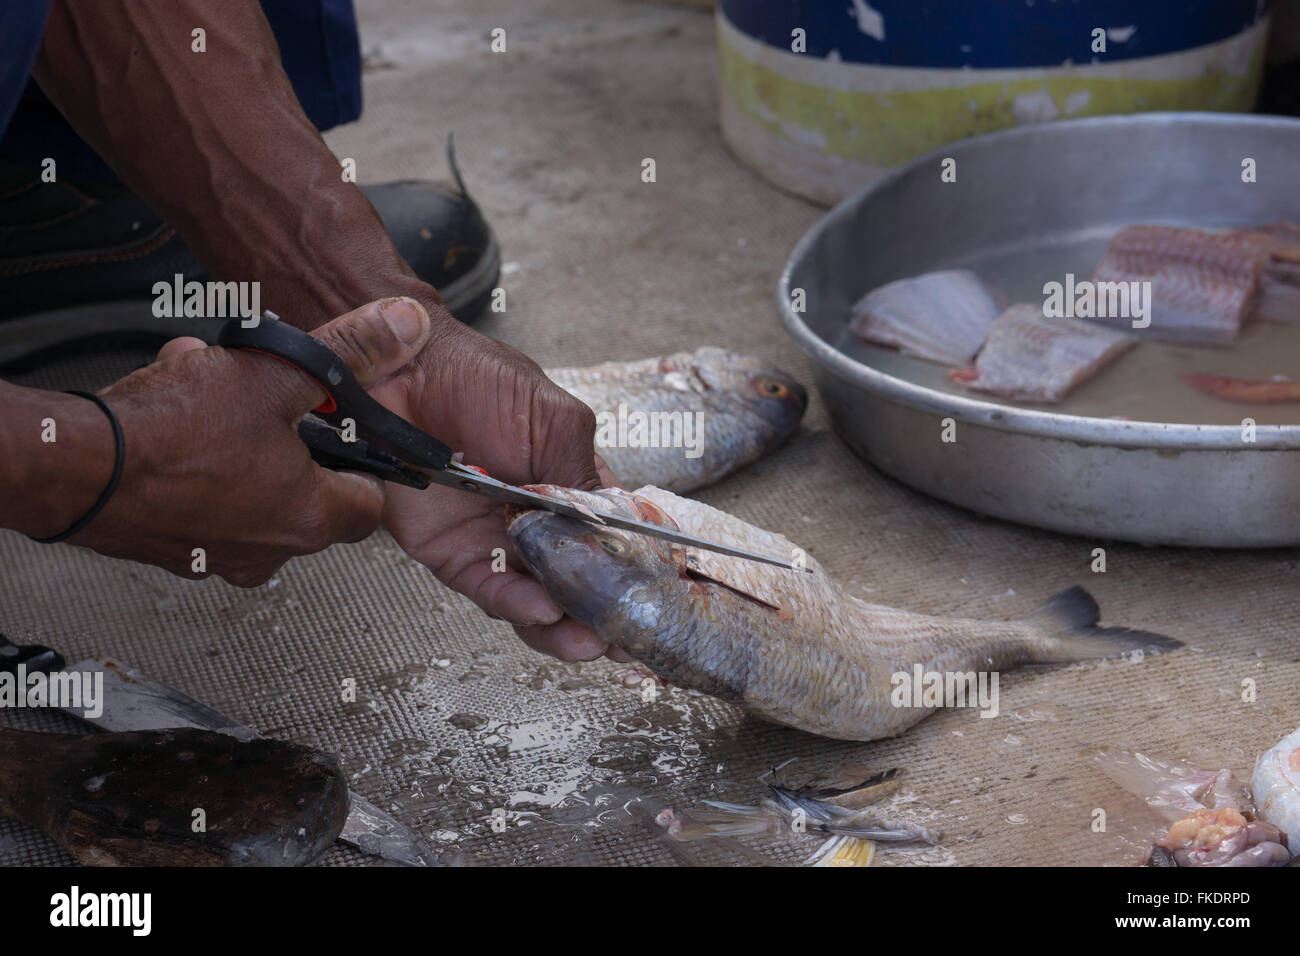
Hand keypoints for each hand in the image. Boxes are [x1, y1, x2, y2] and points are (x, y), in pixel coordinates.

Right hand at [74, 297, 432, 585]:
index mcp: (309, 520)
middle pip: (307, 489)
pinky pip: (203, 494)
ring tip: (211, 392)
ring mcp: (217, 555)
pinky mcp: (173, 546)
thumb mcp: (274, 374)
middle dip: (289, 434)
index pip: (369, 502)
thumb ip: (347, 352)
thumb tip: (402, 327)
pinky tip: (175, 413)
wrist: (75, 466)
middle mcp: (268, 551)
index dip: (361, 460)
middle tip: (266, 399)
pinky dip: (198, 455)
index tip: (345, 429)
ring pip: (250, 485)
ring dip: (238, 435)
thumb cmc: (170, 435)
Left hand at [362, 308, 623, 660]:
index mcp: (571, 488)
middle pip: (577, 584)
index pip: (612, 542)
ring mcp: (495, 542)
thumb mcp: (553, 418)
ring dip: (563, 624)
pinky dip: (515, 603)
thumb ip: (581, 474)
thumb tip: (612, 529)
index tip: (657, 605)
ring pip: (536, 598)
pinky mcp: (452, 554)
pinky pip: (487, 589)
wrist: (401, 372)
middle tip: (624, 639)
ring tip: (586, 638)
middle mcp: (537, 523)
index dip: (635, 577)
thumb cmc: (479, 377)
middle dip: (602, 616)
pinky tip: (541, 609)